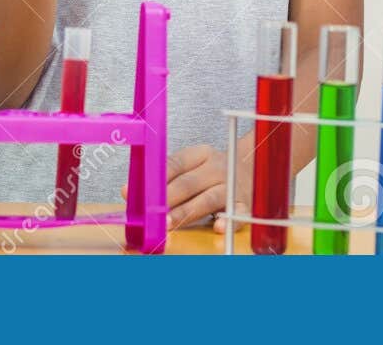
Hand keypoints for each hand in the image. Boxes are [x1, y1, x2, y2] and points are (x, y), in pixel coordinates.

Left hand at [125, 142, 250, 230]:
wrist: (254, 168)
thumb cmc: (212, 172)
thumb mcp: (193, 166)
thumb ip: (164, 178)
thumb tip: (128, 192)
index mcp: (201, 154)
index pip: (176, 163)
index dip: (157, 177)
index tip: (139, 191)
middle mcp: (217, 168)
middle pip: (190, 182)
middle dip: (169, 198)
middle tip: (152, 213)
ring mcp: (232, 186)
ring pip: (209, 199)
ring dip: (187, 212)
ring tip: (169, 223)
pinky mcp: (244, 204)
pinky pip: (238, 213)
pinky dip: (229, 221)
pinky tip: (217, 227)